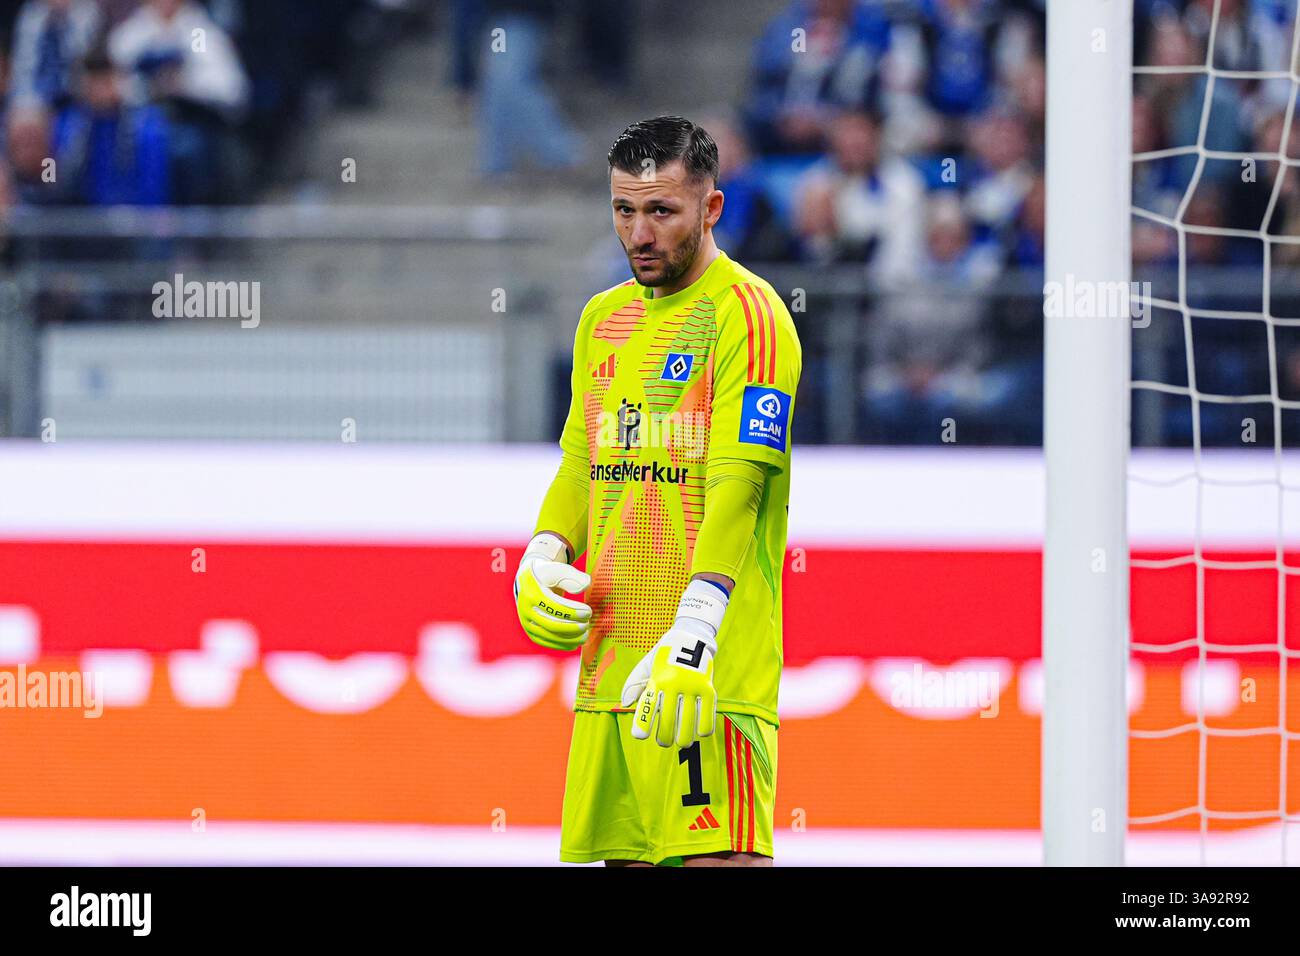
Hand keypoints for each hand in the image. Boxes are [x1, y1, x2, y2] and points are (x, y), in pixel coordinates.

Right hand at [514, 534, 591, 650]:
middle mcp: (525, 610)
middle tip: (587, 625)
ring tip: (585, 635)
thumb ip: (573, 575)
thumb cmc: (547, 575)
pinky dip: (562, 645)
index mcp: (531, 593)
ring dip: (569, 639)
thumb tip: (586, 585)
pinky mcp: (531, 632)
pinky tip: (576, 643)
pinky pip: (547, 642)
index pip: (554, 606)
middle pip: (551, 624)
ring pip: (549, 636)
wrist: (528, 582)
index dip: (572, 612)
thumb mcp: (558, 570)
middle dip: (572, 627)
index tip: (588, 612)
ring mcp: (526, 623)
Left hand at [620, 619, 717, 747]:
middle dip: (665, 738)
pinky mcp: (708, 687)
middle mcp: (674, 683)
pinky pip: (707, 714)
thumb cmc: (664, 655)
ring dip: (683, 738)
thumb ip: (634, 683)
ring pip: (688, 721)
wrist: (690, 636)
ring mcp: (692, 685)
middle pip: (669, 720)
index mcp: (657, 679)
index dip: (643, 722)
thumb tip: (625, 704)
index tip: (640, 736)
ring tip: (680, 742)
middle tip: (664, 741)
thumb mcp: (646, 664)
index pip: (648, 705)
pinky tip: (699, 732)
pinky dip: (703, 728)